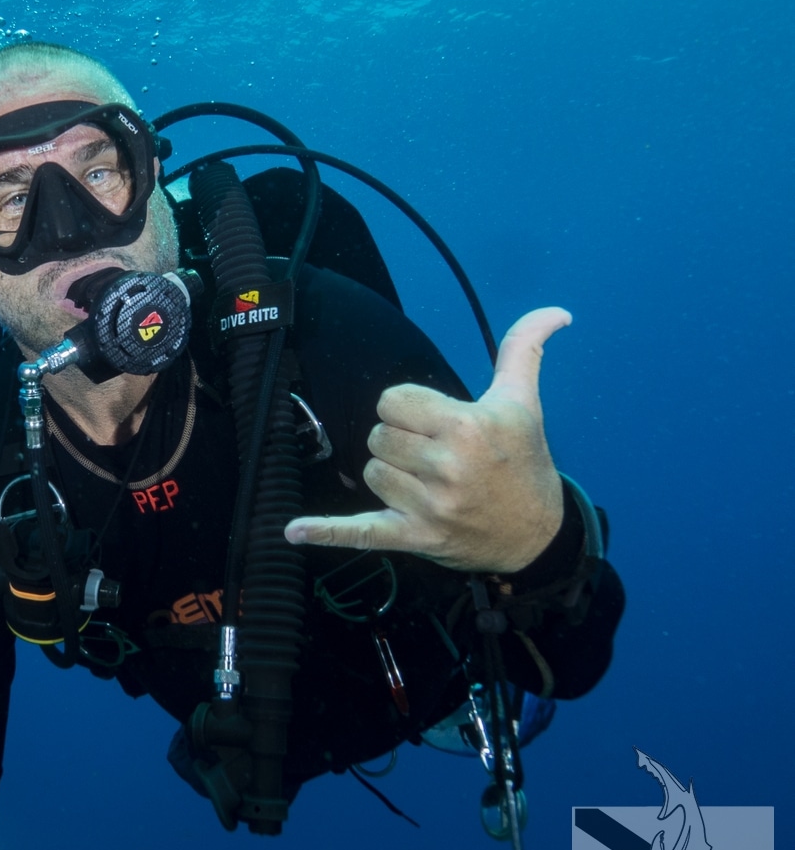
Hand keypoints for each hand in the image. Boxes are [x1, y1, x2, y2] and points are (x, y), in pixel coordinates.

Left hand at [285, 307, 569, 572]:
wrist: (538, 536)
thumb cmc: (524, 462)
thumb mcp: (523, 403)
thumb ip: (523, 350)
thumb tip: (556, 311)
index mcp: (467, 427)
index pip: (392, 402)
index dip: (406, 409)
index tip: (432, 422)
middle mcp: (446, 466)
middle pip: (377, 437)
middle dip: (399, 442)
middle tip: (434, 456)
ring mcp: (429, 506)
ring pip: (370, 473)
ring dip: (390, 475)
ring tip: (426, 483)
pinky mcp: (414, 538)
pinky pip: (360, 531)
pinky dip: (326, 532)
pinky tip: (293, 531)